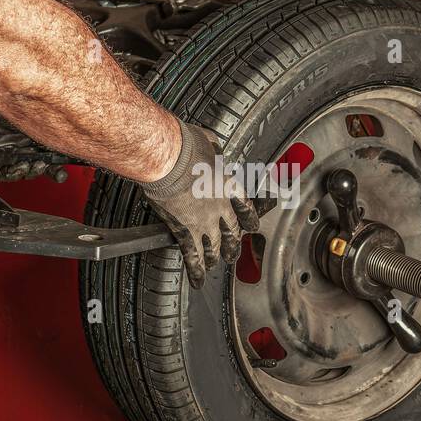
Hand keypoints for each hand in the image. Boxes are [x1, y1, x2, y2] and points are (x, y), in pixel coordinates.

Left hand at [0, 92, 65, 182]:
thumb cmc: (0, 101)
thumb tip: (64, 137)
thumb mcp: (29, 113)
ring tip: (26, 166)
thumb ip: (45, 125)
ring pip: (20, 173)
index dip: (56, 169)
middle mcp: (22, 148)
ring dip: (25, 172)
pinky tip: (13, 167)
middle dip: (41, 170)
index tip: (61, 173)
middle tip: (43, 165)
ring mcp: (8, 155)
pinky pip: (1, 174)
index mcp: (34, 139)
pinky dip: (7, 173)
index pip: (49, 158)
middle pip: (36, 168)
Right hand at [141, 121, 259, 288]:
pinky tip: (198, 280)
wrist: (167, 159)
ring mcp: (204, 222)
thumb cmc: (184, 145)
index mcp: (229, 185)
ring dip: (216, 258)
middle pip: (232, 232)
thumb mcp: (207, 141)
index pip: (245, 207)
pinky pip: (193, 256)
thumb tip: (212, 146)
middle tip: (234, 252)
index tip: (253, 225)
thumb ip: (213, 149)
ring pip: (215, 247)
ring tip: (215, 265)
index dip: (249, 219)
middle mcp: (220, 207)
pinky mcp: (185, 231)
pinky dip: (195, 270)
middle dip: (234, 244)